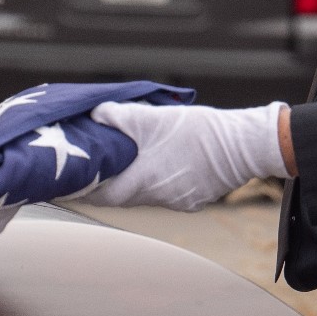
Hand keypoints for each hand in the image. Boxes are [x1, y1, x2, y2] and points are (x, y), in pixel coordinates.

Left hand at [81, 101, 288, 211]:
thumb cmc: (201, 131)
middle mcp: (158, 198)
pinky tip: (161, 164)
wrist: (246, 146)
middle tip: (92, 171)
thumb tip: (95, 113)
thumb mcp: (155, 117)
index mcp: (144, 181)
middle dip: (106, 185)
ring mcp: (178, 202)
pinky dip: (157, 182)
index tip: (70, 184)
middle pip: (122, 197)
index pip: (103, 195)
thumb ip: (121, 117)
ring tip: (124, 163)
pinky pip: (167, 194)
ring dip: (132, 182)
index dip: (84, 190)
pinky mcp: (194, 200)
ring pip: (144, 195)